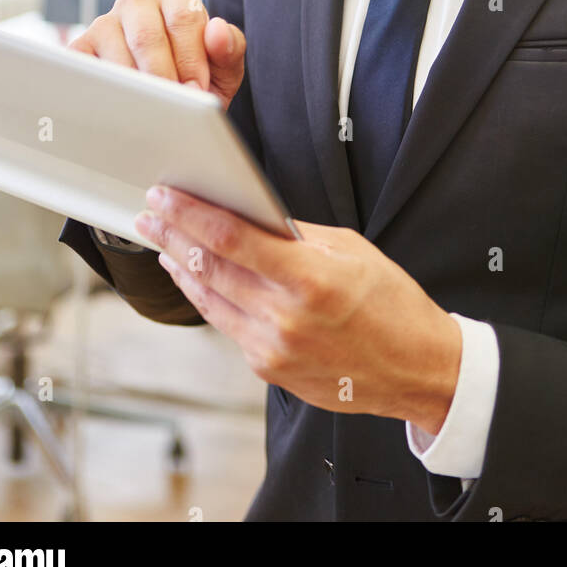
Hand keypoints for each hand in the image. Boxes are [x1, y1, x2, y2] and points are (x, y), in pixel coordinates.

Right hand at [67, 0, 245, 109]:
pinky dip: (103, 90)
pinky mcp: (80, 48)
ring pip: (116, 54)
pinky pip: (87, 67)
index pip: (183, 18)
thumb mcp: (223, 69)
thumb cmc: (198, 80)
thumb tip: (217, 30)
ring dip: (136, 88)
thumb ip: (229, 48)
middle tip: (174, 105)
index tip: (197, 91)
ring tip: (150, 110)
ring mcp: (105, 22)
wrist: (170, 105)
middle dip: (163, 76)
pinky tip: (120, 106)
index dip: (192, 59)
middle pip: (147, 35)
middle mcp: (137, 0)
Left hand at [134, 188, 462, 433]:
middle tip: (150, 213)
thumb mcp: (350, 250)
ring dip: (181, 267)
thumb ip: (296, 236)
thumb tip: (249, 216)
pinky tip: (195, 278)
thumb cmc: (391, 303)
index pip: (232, 239)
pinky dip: (206, 298)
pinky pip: (228, 325)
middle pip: (210, 268)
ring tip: (162, 242)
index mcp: (310, 278)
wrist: (416, 368)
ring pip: (210, 300)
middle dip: (173, 236)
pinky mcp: (269, 369)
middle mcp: (286, 317)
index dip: (190, 215)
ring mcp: (273, 348)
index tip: (165, 197)